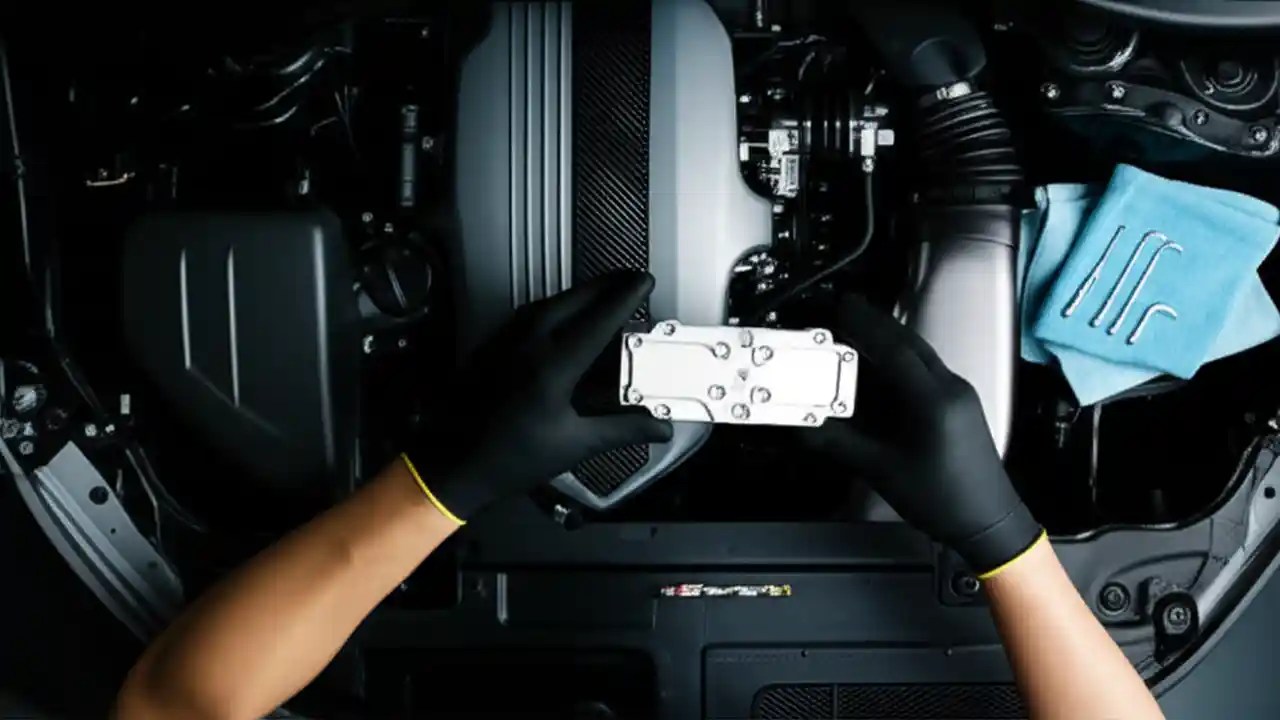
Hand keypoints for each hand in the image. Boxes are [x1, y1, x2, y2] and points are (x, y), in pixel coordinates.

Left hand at [405, 271, 673, 521]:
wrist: (456, 465)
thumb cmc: (514, 458)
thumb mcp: (576, 445)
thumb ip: (622, 430)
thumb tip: (660, 429)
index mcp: (554, 365)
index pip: (599, 319)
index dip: (626, 297)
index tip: (645, 281)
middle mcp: (528, 344)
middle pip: (573, 299)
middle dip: (605, 284)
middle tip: (629, 277)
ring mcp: (505, 342)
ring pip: (548, 303)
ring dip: (578, 293)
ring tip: (602, 291)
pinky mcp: (490, 347)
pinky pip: (527, 315)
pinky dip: (554, 306)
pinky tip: (563, 314)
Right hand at [808, 296, 1042, 575]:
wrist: (987, 520)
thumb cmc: (940, 498)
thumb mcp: (881, 471)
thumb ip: (838, 444)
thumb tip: (802, 428)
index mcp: (933, 400)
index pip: (894, 349)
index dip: (865, 325)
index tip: (840, 307)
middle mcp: (950, 388)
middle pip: (909, 343)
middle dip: (876, 324)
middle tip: (844, 310)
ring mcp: (958, 394)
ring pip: (919, 354)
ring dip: (888, 339)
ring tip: (856, 331)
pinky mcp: (958, 403)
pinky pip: (925, 369)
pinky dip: (899, 359)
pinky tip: (880, 366)